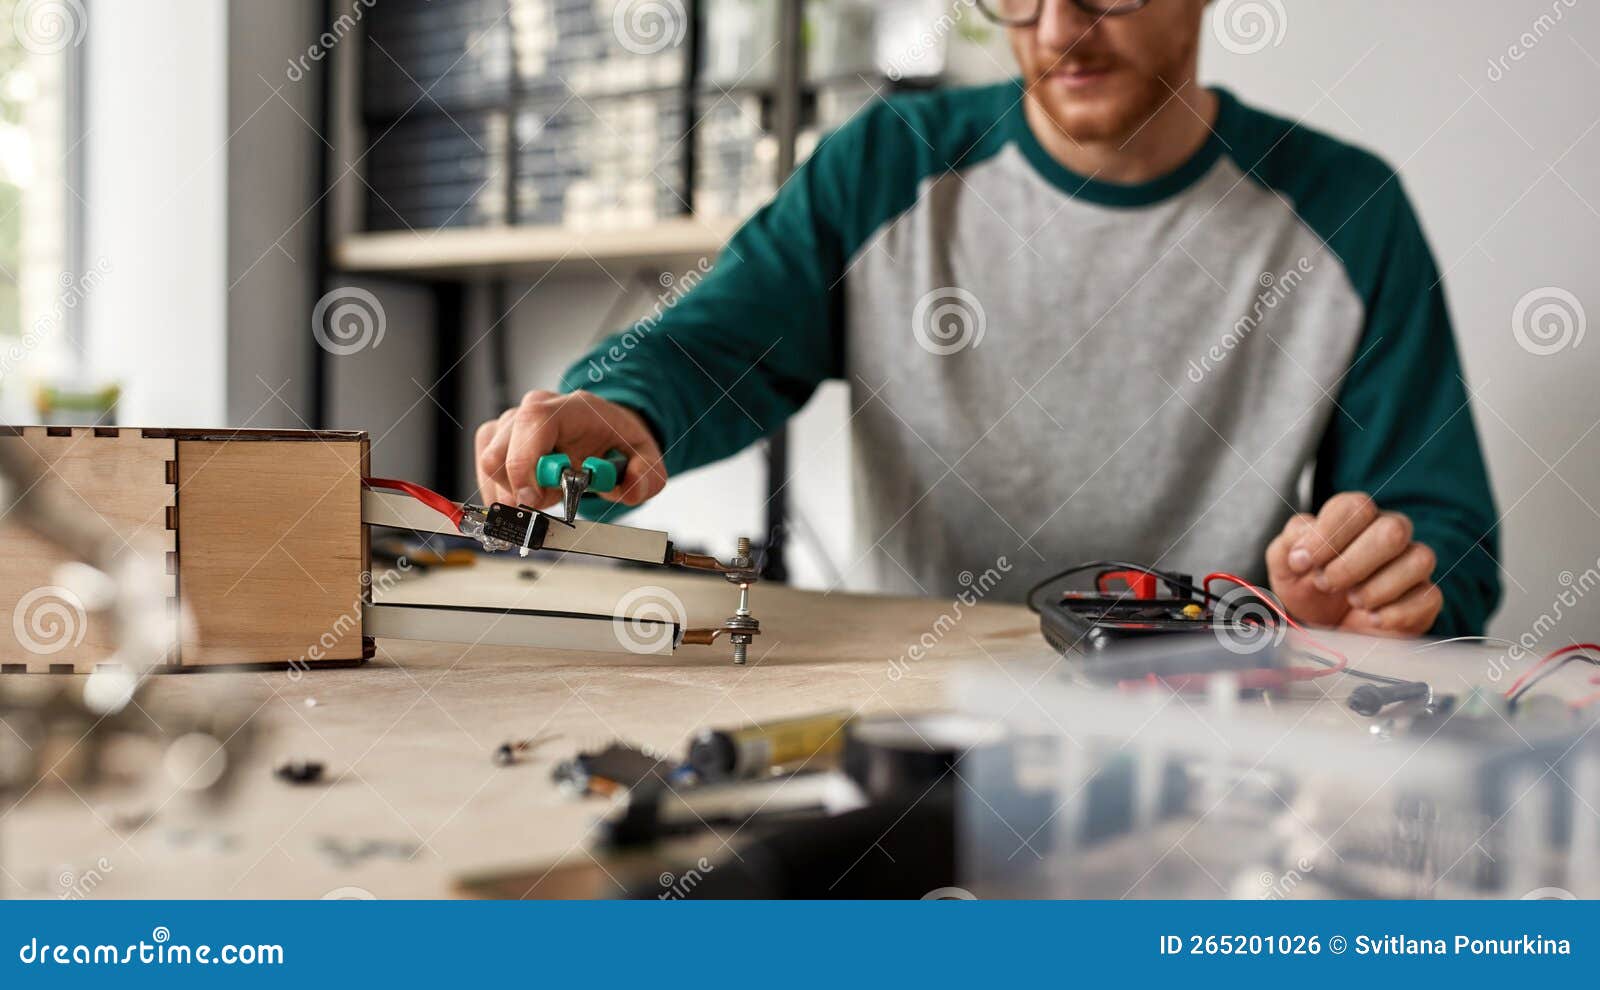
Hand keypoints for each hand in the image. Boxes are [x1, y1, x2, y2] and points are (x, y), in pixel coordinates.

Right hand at [474, 390, 666, 510]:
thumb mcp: (646, 458)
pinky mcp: (498, 439)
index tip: (533, 499)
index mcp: (573, 408)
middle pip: (500, 447)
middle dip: (514, 489)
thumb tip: (629, 488)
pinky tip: (526, 498)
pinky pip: (485, 469)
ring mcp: (514, 423)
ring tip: (544, 498)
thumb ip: (646, 475)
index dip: (525, 461)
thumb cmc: (618, 443)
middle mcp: (537, 409)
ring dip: (511, 493)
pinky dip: (500, 494)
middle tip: (539, 509)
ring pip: (489, 462)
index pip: (534, 421)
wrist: (605, 434)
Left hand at [1265, 492, 1442, 636]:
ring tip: (1352, 601)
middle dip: (1351, 564)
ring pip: (1418, 559)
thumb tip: (1302, 546)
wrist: (1324, 630)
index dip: (1327, 535)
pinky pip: (1428, 597)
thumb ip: (1288, 546)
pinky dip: (1395, 613)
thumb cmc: (1307, 588)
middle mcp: (1390, 534)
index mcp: (1355, 518)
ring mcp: (1411, 566)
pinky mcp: (1425, 599)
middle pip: (1392, 530)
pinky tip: (1371, 619)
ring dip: (1376, 587)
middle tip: (1326, 584)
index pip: (1355, 506)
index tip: (1302, 563)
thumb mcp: (1284, 566)